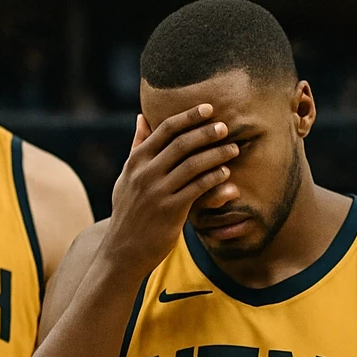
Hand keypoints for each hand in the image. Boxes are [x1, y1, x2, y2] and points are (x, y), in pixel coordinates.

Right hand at [102, 104, 239, 278]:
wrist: (123, 249)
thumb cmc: (129, 210)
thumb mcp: (126, 176)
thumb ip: (137, 146)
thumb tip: (141, 117)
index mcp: (136, 160)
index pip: (165, 129)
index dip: (189, 116)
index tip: (208, 108)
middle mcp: (145, 173)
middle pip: (182, 143)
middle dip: (206, 132)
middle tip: (225, 127)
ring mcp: (158, 191)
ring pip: (193, 164)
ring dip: (216, 154)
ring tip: (233, 149)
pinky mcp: (171, 210)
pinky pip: (198, 188)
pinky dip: (214, 178)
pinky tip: (225, 173)